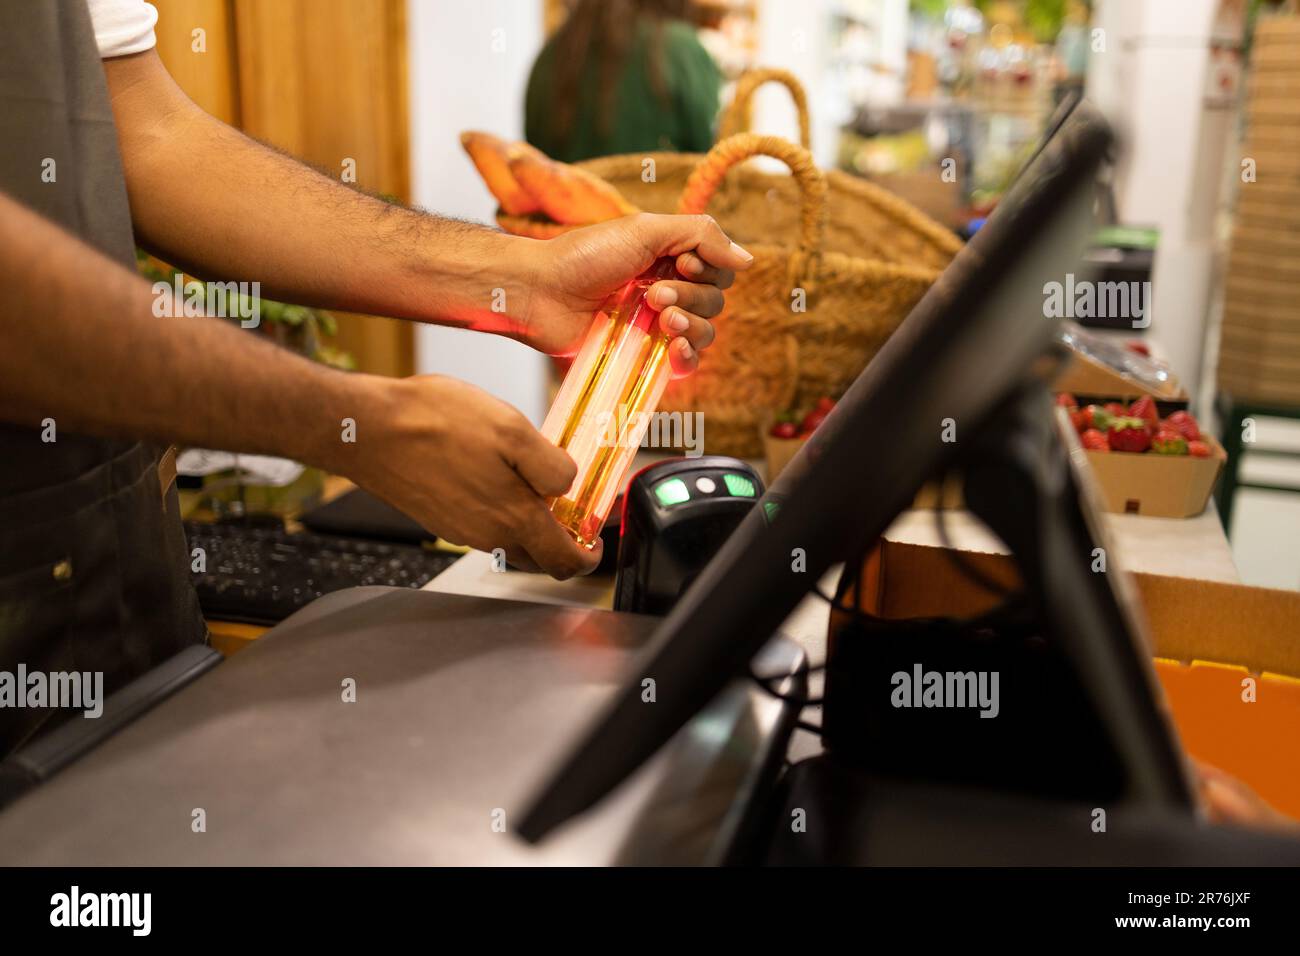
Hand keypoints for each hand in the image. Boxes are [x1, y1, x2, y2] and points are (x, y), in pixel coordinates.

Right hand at [335, 374, 599, 578]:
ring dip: (529, 522)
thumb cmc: (433, 423)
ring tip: (533, 483)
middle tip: (570, 510)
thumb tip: (568, 486)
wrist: (368, 428)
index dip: (590, 556)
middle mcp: (487, 535)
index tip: (596, 540)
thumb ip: (551, 466)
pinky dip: (500, 511)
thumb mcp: (512, 430)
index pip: (565, 562)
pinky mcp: (440, 517)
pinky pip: (483, 525)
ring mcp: (460, 529)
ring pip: (510, 540)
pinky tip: (495, 474)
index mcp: (513, 519)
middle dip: (561, 540)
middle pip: (539, 556)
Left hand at [520, 213, 753, 374]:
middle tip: (654, 292)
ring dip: (690, 324)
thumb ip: (701, 236)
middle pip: (715, 302)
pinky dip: (688, 358)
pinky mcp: (642, 356)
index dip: (708, 269)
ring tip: (658, 316)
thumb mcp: (646, 230)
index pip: (718, 270)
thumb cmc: (584, 256)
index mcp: (669, 258)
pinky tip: (674, 349)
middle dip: (692, 296)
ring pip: (704, 333)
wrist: (540, 292)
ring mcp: (655, 326)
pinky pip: (685, 366)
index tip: (679, 263)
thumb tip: (747, 259)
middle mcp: (667, 291)